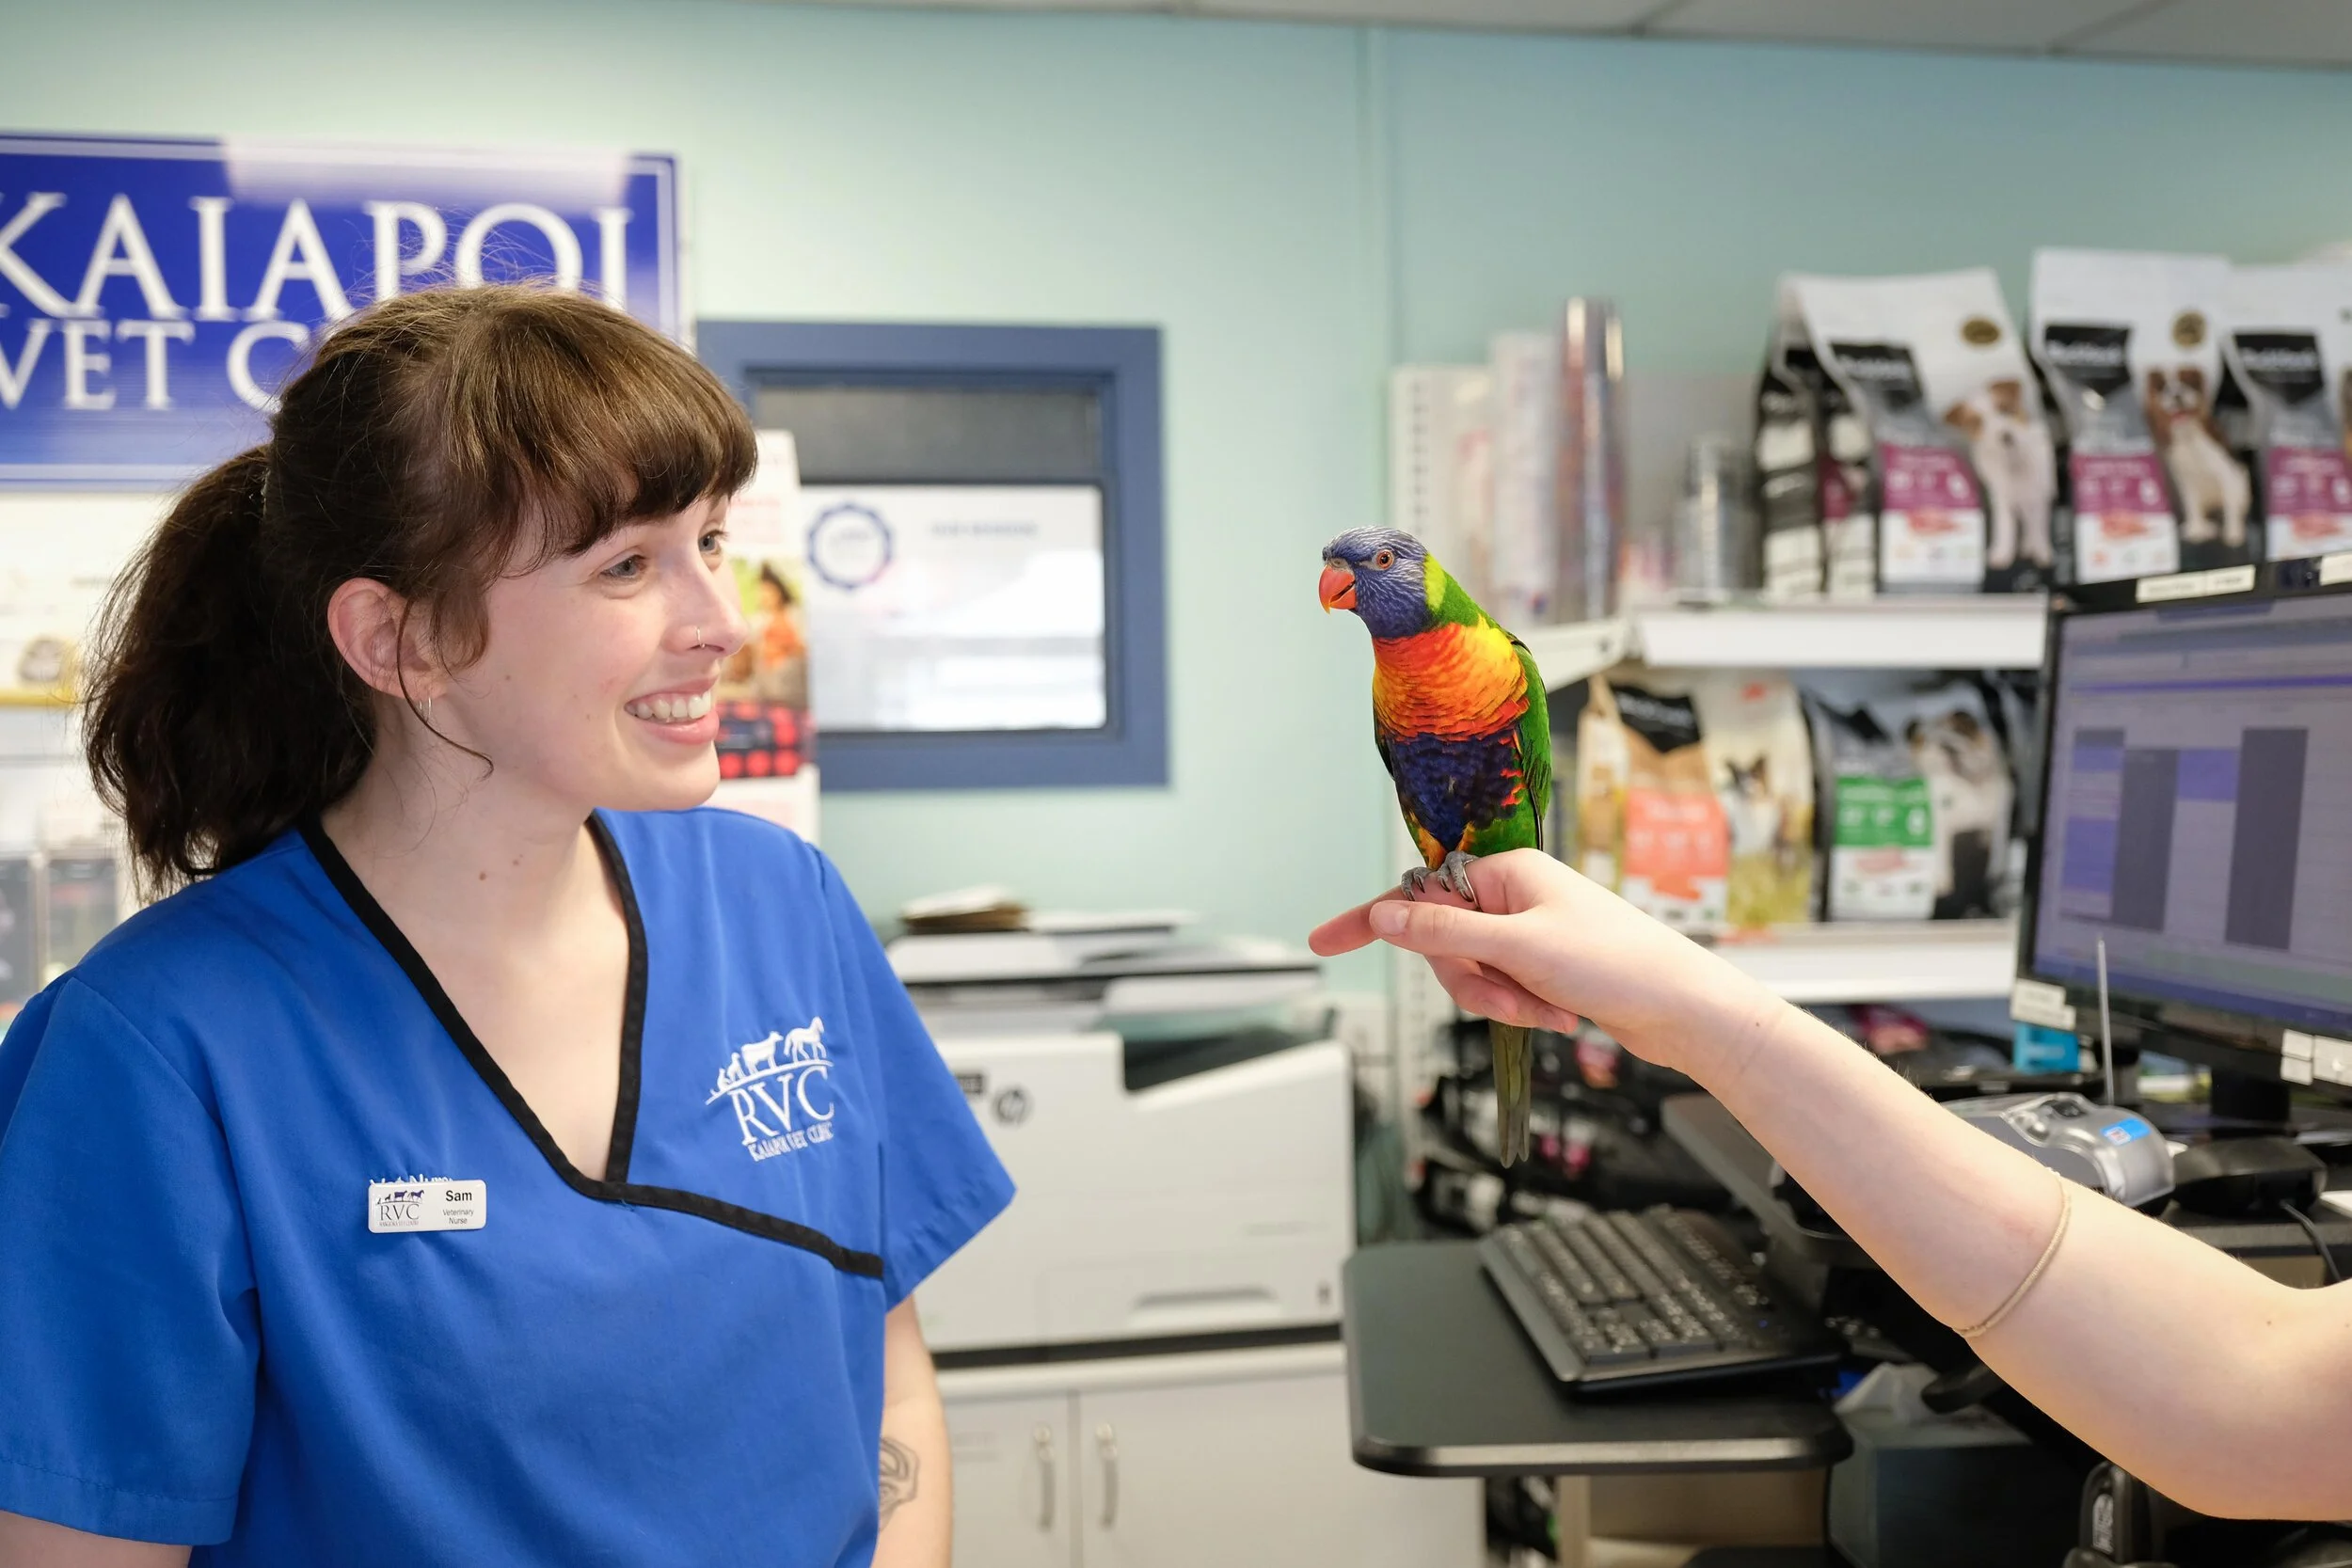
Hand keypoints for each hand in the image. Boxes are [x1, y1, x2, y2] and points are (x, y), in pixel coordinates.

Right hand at [1308, 849, 1774, 1076]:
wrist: (1682, 1009)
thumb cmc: (1616, 964)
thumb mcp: (1519, 948)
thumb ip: (1444, 932)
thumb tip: (1384, 915)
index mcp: (1505, 872)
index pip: (1418, 894)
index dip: (1370, 920)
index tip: (1323, 942)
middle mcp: (1513, 896)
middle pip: (1443, 944)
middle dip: (1472, 981)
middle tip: (1514, 997)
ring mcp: (1528, 932)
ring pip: (1471, 974)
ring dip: (1501, 1001)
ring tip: (1547, 1010)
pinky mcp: (1543, 967)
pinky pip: (1502, 991)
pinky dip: (1523, 1009)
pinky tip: (1561, 1015)